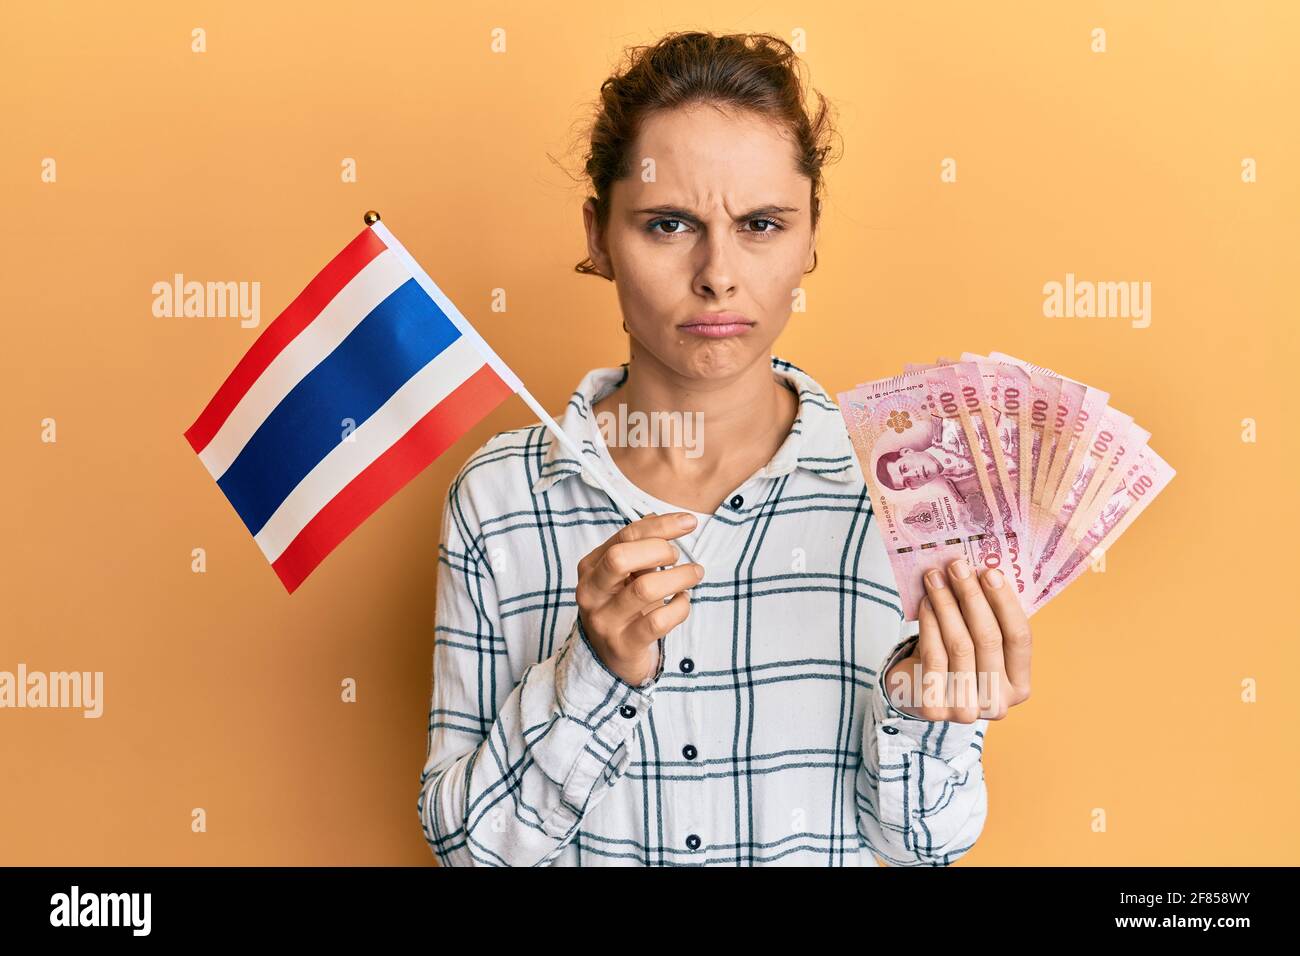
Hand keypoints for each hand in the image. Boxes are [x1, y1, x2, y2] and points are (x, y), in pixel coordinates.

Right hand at [575, 512, 704, 685]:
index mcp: (591, 567)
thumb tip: (657, 516)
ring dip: (679, 577)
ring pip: (645, 589)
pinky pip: (658, 621)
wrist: (610, 660)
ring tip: (693, 575)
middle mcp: (591, 592)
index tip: (689, 522)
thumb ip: (639, 547)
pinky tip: (683, 601)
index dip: (661, 526)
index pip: (626, 536)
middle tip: (677, 557)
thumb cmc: (622, 608)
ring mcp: (605, 621)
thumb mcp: (625, 575)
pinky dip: (680, 607)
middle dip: (659, 550)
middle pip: (621, 558)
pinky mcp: (623, 645)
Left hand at [883, 559, 1031, 722]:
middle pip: (989, 639)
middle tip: (957, 567)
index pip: (1020, 638)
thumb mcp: (980, 643)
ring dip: (946, 604)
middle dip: (972, 596)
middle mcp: (1000, 703)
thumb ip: (990, 618)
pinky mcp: (935, 708)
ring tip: (935, 578)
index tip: (990, 572)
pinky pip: (933, 656)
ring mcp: (968, 710)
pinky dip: (929, 624)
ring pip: (960, 645)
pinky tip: (925, 602)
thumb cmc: (958, 659)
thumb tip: (983, 571)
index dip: (1006, 603)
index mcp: (1020, 685)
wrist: (918, 692)